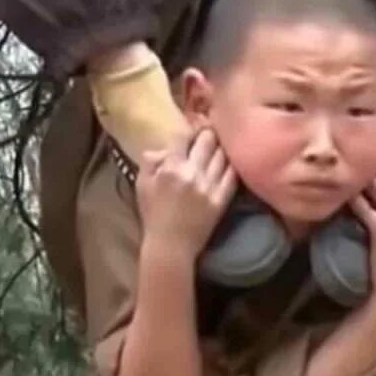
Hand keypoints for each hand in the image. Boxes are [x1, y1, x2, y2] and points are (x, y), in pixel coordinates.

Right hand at [134, 128, 236, 256]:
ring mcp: (209, 186)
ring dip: (221, 148)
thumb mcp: (142, 185)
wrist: (171, 245)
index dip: (188, 129)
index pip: (182, 136)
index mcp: (170, 168)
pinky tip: (230, 164)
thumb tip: (163, 148)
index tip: (191, 131)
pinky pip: (233, 175)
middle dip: (208, 134)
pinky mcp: (222, 199)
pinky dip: (232, 166)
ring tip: (221, 148)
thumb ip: (150, 162)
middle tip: (210, 135)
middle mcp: (191, 173)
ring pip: (223, 155)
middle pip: (207, 140)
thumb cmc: (153, 215)